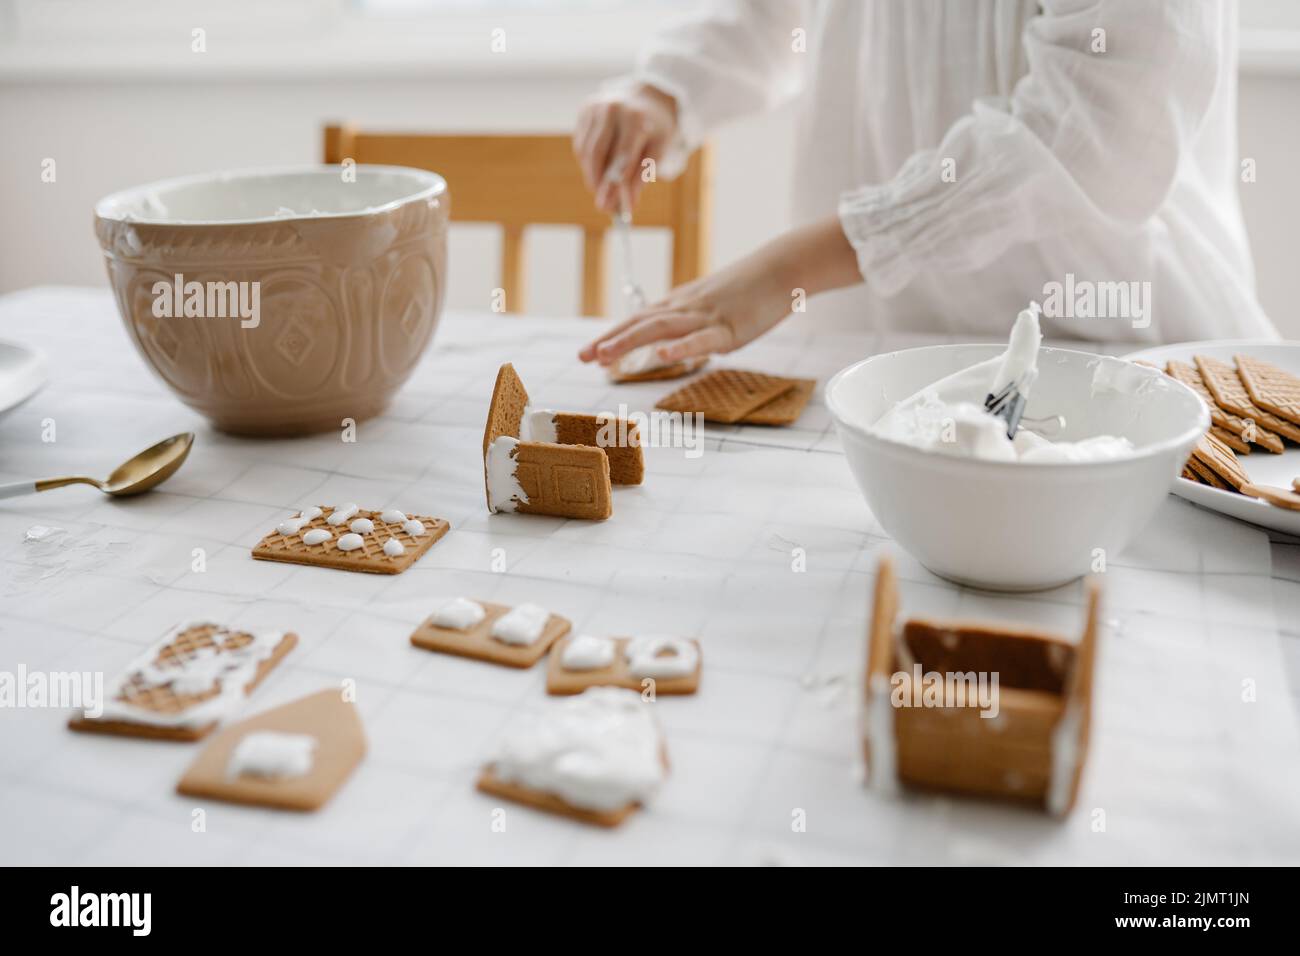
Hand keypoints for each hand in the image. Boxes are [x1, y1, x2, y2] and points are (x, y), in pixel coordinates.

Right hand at [573, 84, 677, 213]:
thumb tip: (628, 204)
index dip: (616, 184)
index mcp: (635, 118)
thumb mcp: (659, 150)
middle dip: (599, 183)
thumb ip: (642, 175)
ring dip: (592, 175)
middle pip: (597, 153)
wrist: (646, 98)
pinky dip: (588, 162)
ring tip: (602, 191)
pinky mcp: (585, 111)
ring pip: (586, 151)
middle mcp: (612, 109)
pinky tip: (598, 171)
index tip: (612, 207)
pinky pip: (581, 144)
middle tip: (603, 206)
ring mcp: (595, 107)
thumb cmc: (655, 129)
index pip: (621, 156)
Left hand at [578, 217, 863, 366]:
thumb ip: (689, 324)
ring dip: (630, 342)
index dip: (611, 336)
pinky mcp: (730, 328)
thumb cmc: (749, 288)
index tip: (587, 353)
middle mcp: (685, 309)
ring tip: (605, 357)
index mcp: (680, 305)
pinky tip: (662, 357)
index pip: (637, 321)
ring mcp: (706, 317)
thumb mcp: (711, 306)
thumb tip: (670, 344)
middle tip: (582, 358)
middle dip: (609, 341)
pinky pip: (702, 340)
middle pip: (640, 324)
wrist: (781, 267)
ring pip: (661, 329)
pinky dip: (681, 349)